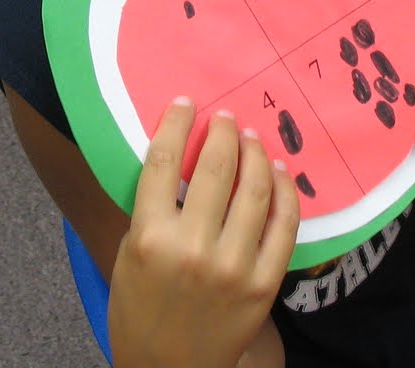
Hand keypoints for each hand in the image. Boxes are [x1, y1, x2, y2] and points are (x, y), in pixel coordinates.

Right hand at [109, 100, 297, 367]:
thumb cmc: (140, 313)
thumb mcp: (129, 256)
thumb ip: (150, 209)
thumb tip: (176, 155)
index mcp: (149, 237)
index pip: (162, 161)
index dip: (176, 122)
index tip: (186, 102)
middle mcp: (192, 248)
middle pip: (214, 167)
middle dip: (221, 132)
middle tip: (224, 118)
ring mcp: (233, 266)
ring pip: (253, 189)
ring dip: (254, 153)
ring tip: (250, 138)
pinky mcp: (264, 284)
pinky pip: (284, 225)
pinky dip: (285, 191)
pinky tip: (280, 172)